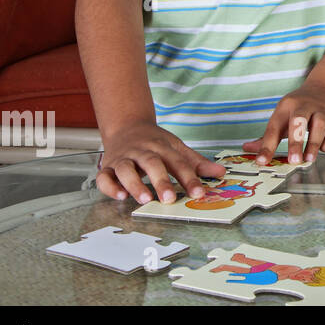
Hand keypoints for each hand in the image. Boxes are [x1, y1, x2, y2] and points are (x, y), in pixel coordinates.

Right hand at [96, 121, 225, 203]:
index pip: (178, 162)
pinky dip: (110, 187)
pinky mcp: (107, 167)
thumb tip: (220, 172)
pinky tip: (120, 196)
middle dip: (161, 182)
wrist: (127, 126)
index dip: (190, 178)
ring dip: (135, 184)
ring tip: (146, 199)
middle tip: (170, 198)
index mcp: (162, 147)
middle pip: (152, 164)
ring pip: (126, 170)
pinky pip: (104, 177)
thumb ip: (196, 163)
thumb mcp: (176, 147)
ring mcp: (124, 159)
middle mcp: (142, 152)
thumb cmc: (154, 141)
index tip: (199, 193)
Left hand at [243, 80, 324, 166]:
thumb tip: (247, 149)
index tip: (261, 162)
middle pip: (299, 120)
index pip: (274, 127)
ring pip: (320, 125)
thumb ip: (267, 136)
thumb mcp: (281, 117)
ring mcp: (322, 111)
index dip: (267, 146)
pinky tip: (322, 149)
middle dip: (296, 142)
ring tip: (309, 159)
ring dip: (314, 143)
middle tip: (294, 160)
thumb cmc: (299, 109)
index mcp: (286, 106)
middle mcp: (304, 106)